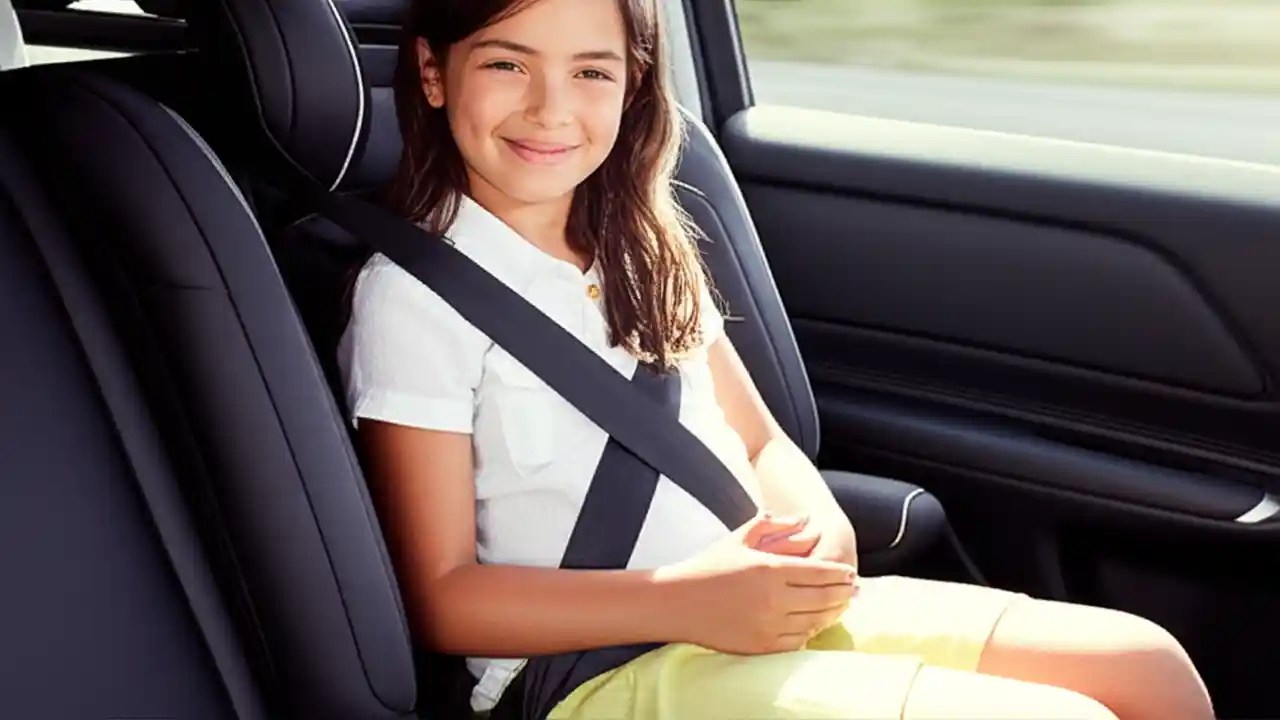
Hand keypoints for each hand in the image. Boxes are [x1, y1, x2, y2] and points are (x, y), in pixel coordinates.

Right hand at [657, 512, 857, 655]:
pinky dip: (810, 632)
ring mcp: (768, 625)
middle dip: (843, 594)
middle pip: (824, 599)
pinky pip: (797, 641)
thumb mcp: (740, 537)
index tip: (850, 574)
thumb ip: (773, 523)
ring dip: (831, 614)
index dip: (840, 575)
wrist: (677, 602)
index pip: (820, 573)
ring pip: (814, 622)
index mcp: (771, 569)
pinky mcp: (761, 646)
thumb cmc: (708, 565)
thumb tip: (804, 519)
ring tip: (840, 607)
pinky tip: (814, 624)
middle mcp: (773, 599)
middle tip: (854, 591)